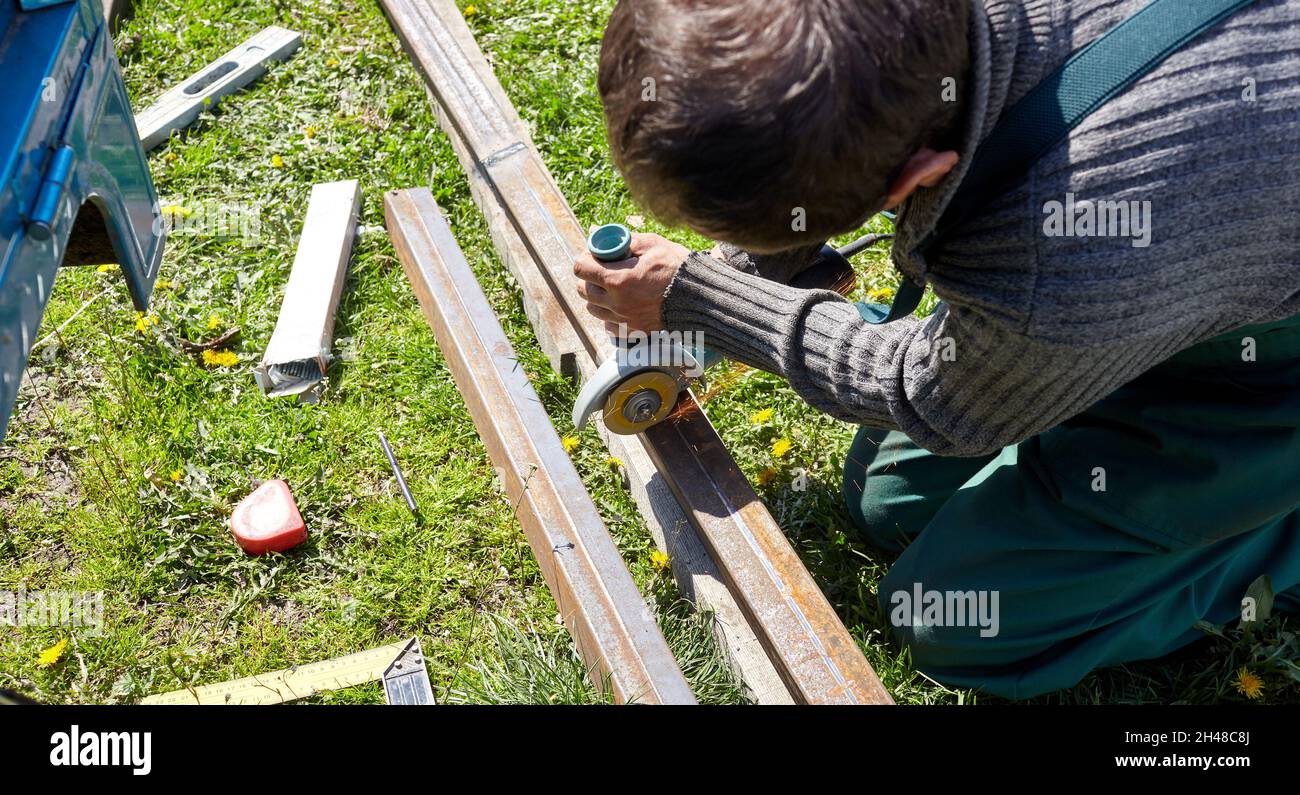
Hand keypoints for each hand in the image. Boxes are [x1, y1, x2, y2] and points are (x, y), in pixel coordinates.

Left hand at [573, 232, 689, 334]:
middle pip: (584, 291)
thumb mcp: (652, 244)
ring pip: (593, 309)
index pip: (581, 270)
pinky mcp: (633, 331)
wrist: (700, 298)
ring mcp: (624, 319)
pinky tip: (622, 305)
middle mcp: (616, 302)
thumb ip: (627, 243)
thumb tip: (610, 242)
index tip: (593, 257)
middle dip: (589, 278)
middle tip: (601, 271)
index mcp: (617, 279)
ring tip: (612, 288)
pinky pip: (609, 325)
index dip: (585, 260)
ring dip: (597, 297)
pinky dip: (610, 315)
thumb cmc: (677, 268)